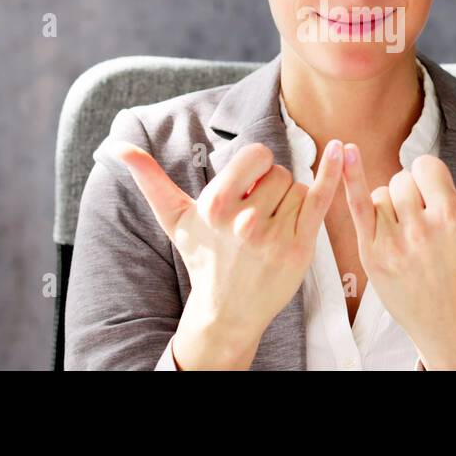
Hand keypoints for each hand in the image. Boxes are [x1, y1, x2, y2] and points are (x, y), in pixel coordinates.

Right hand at [114, 139, 343, 368]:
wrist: (228, 309)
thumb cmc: (204, 257)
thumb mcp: (175, 219)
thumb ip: (149, 179)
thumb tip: (115, 146)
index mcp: (215, 205)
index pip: (256, 157)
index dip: (255, 169)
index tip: (246, 189)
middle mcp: (245, 220)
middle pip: (279, 173)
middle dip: (272, 188)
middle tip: (257, 215)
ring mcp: (275, 235)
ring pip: (299, 187)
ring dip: (291, 201)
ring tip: (272, 226)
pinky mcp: (300, 247)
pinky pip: (321, 200)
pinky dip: (333, 174)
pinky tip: (339, 149)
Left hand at [340, 145, 455, 369]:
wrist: (447, 321)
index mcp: (452, 219)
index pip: (426, 167)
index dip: (429, 176)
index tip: (436, 194)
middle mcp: (422, 230)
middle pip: (402, 179)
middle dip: (411, 191)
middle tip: (422, 219)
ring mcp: (394, 243)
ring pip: (381, 193)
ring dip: (390, 204)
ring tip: (406, 229)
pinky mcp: (372, 256)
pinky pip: (356, 207)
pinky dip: (349, 180)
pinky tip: (344, 153)